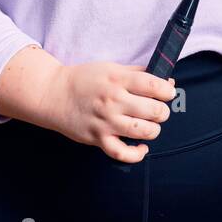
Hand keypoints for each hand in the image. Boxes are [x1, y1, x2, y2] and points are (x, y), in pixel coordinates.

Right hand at [38, 61, 175, 162]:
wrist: (53, 94)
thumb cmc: (84, 79)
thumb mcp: (111, 67)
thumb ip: (138, 72)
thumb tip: (166, 81)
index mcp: (118, 79)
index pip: (155, 86)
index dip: (168, 91)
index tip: (167, 93)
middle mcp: (113, 100)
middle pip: (154, 111)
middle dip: (163, 112)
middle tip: (158, 111)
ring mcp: (106, 121)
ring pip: (143, 131)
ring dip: (153, 130)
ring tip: (149, 125)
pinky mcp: (97, 138)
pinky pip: (122, 153)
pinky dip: (136, 154)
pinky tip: (141, 147)